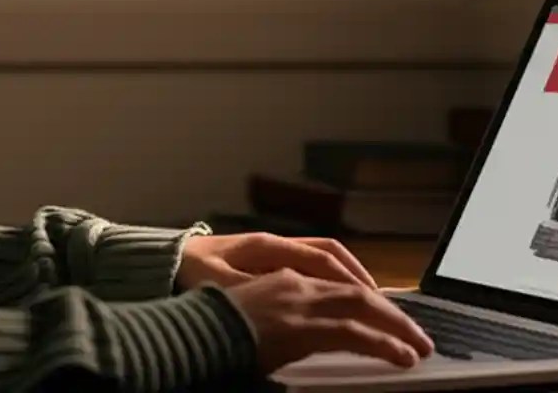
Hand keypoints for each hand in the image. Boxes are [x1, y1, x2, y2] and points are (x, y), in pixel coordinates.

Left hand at [176, 232, 377, 290]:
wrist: (163, 261)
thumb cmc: (191, 277)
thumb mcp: (221, 290)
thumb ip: (257, 296)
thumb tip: (291, 310)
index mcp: (267, 248)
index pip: (324, 263)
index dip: (354, 285)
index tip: (379, 308)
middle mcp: (278, 243)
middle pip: (334, 258)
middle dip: (366, 285)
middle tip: (393, 313)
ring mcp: (275, 248)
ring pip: (327, 256)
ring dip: (354, 278)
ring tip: (378, 304)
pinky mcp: (270, 257)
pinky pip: (313, 261)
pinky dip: (336, 276)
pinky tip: (344, 294)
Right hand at [224, 267, 434, 372]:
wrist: (185, 334)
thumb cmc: (209, 331)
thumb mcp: (253, 320)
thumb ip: (282, 326)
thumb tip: (297, 342)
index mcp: (284, 280)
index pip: (339, 286)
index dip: (369, 300)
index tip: (389, 317)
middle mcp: (296, 284)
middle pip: (358, 292)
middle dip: (392, 313)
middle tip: (416, 335)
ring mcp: (300, 302)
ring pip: (363, 308)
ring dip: (396, 327)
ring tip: (418, 346)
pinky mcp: (301, 327)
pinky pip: (353, 334)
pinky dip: (382, 343)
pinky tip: (401, 356)